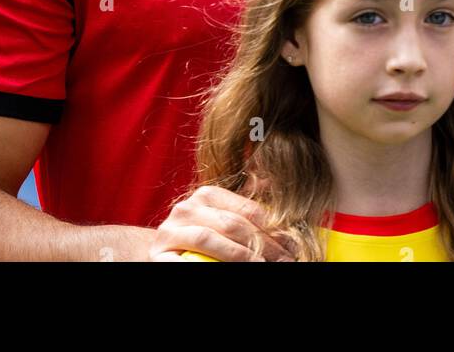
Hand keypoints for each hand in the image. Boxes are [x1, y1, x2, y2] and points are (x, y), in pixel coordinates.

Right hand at [148, 185, 297, 261]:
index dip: (273, 228)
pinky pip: (188, 260)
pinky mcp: (160, 255)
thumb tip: (272, 183)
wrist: (161, 252)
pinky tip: (228, 270)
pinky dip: (212, 264)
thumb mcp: (220, 216)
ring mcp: (171, 230)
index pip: (247, 209)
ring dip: (240, 256)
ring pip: (210, 239)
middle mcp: (187, 208)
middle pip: (233, 224)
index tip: (293, 246)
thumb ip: (243, 205)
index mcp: (207, 195)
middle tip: (284, 261)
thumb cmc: (198, 236)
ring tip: (261, 266)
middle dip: (263, 245)